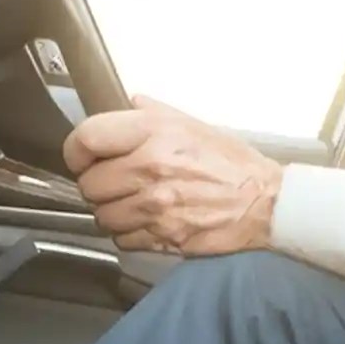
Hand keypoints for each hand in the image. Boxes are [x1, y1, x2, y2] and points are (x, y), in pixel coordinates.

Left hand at [64, 95, 283, 255]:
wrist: (267, 204)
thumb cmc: (235, 165)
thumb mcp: (197, 126)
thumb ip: (156, 114)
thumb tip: (130, 104)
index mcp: (154, 133)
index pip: (87, 138)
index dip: (76, 150)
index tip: (82, 157)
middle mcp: (150, 168)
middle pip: (89, 183)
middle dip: (99, 185)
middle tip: (117, 185)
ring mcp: (156, 206)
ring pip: (103, 216)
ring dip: (113, 213)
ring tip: (133, 206)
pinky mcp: (164, 236)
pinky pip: (123, 239)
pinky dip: (129, 235)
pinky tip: (147, 224)